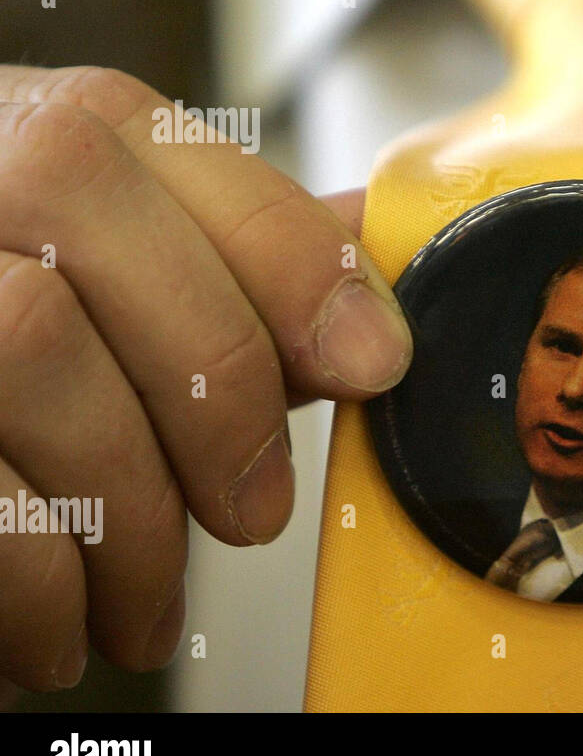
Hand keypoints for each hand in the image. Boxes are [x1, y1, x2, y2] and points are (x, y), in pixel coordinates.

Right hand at [0, 66, 410, 693]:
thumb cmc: (13, 336)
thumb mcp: (123, 283)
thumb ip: (234, 274)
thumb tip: (367, 287)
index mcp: (27, 130)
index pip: (166, 145)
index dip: (289, 256)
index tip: (373, 362)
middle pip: (90, 216)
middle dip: (216, 388)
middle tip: (256, 513)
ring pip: (26, 342)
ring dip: (130, 512)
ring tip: (148, 602)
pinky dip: (36, 580)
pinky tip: (60, 626)